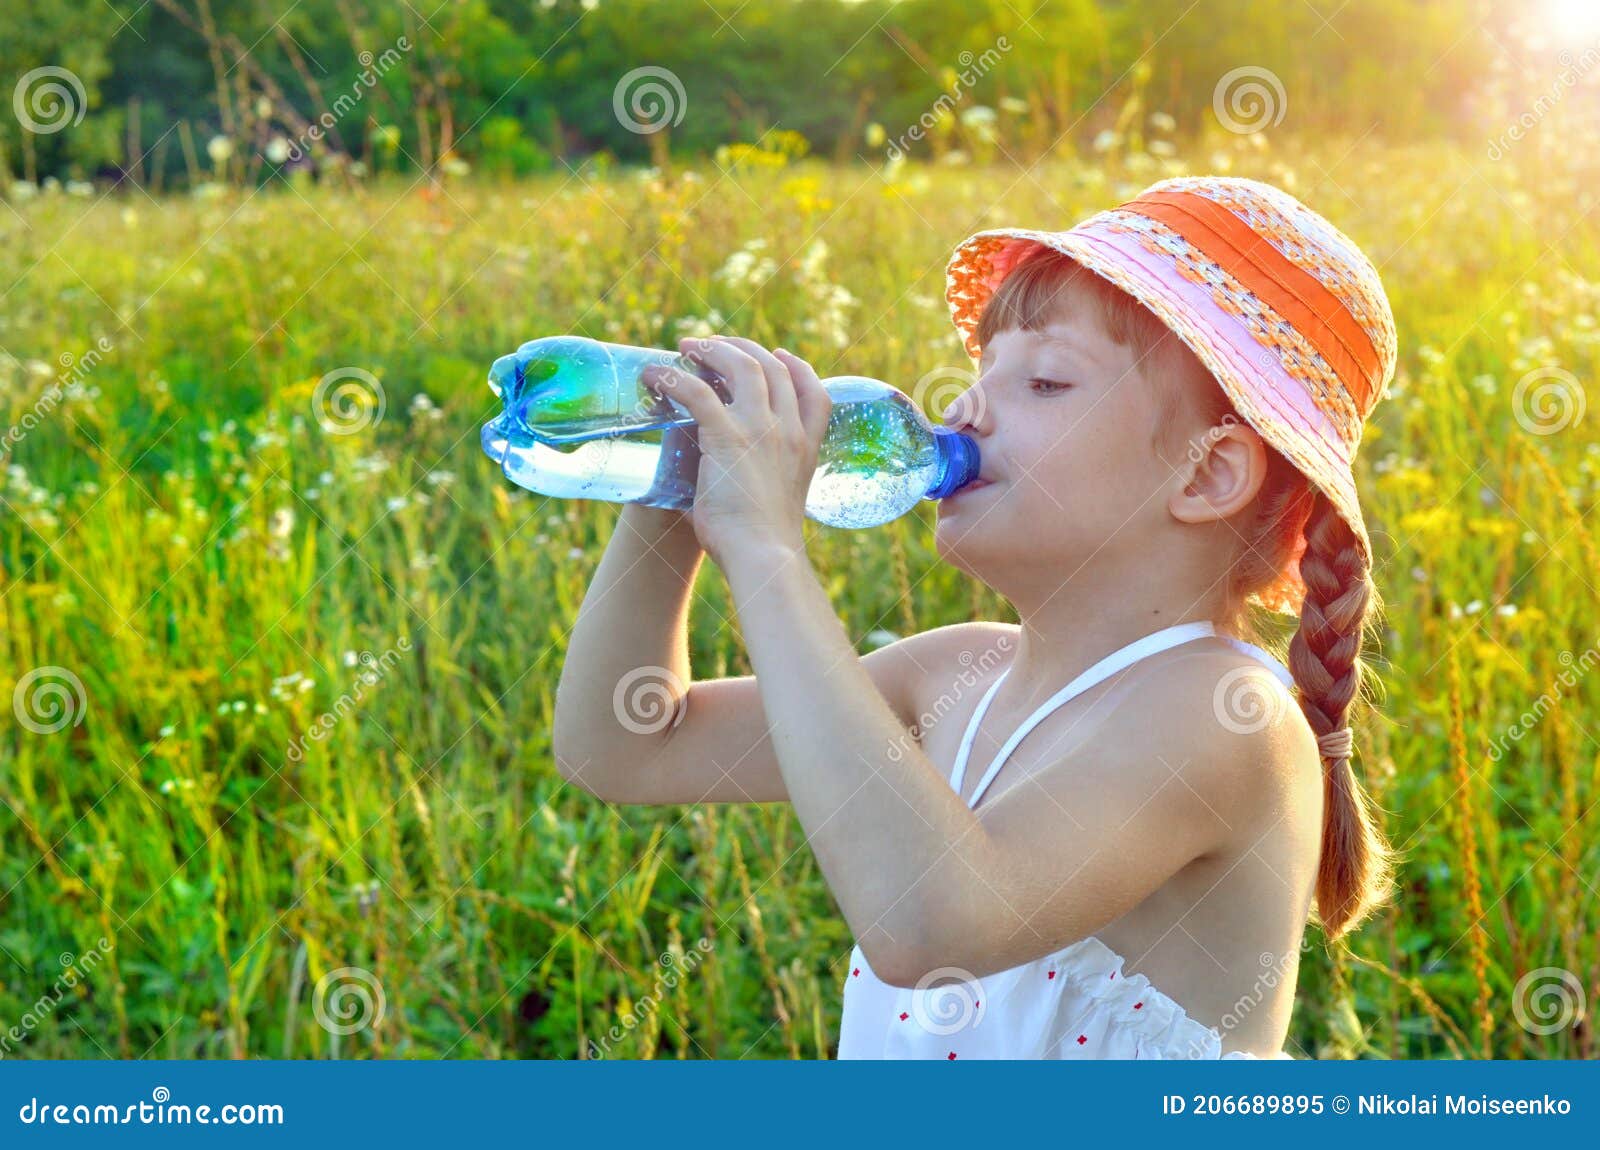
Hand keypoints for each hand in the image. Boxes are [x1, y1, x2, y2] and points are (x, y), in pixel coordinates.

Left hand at [640, 335, 831, 570]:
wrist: (764, 556)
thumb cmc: (765, 545)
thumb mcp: (780, 504)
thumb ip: (765, 483)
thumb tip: (732, 488)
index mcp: (806, 448)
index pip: (815, 392)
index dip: (798, 368)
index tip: (781, 355)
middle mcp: (788, 431)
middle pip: (773, 367)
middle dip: (743, 348)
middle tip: (715, 345)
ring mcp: (761, 430)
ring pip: (741, 366)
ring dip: (712, 350)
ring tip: (688, 347)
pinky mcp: (728, 436)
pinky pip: (698, 392)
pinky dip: (674, 378)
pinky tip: (655, 375)